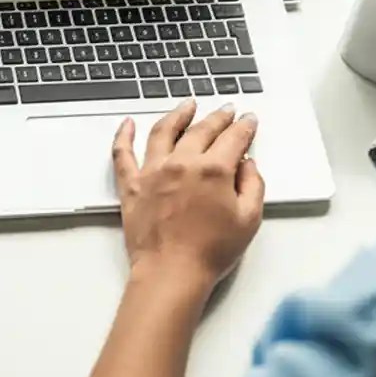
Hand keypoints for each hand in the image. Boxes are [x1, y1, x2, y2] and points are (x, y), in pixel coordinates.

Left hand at [111, 100, 264, 291]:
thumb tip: (248, 164)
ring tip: (187, 105)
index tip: (248, 120)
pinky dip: (123, 136)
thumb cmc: (210, 251)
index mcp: (213, 170)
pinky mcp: (131, 185)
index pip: (233, 139)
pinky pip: (122, 154)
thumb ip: (253, 185)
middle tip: (226, 110)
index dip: (244, 127)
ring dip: (177, 115)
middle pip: (201, 130)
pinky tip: (126, 123)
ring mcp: (153, 171)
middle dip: (217, 117)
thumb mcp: (248, 220)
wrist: (171, 272)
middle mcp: (181, 163)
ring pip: (163, 131)